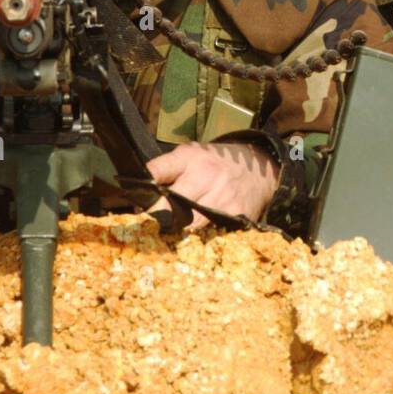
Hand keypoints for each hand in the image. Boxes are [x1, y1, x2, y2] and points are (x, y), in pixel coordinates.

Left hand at [146, 141, 280, 229]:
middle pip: (171, 207)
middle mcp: (207, 177)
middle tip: (146, 228)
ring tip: (168, 235)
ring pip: (189, 226)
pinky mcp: (236, 216)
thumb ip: (164, 170)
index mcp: (191, 158)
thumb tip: (135, 192)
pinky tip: (194, 238)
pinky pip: (210, 234)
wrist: (259, 168)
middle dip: (156, 219)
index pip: (157, 172)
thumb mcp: (190, 155)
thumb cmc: (216, 163)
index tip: (133, 207)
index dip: (141, 192)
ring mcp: (223, 199)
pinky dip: (200, 238)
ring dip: (176, 232)